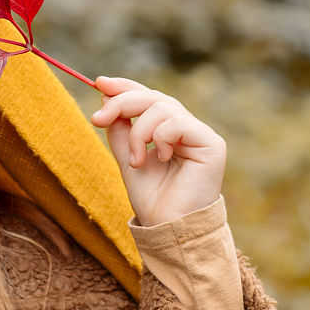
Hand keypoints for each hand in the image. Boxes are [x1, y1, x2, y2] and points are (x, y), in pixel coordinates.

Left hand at [90, 76, 225, 226]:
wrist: (168, 227)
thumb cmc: (151, 198)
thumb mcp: (126, 157)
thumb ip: (119, 128)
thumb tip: (107, 94)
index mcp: (168, 130)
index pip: (149, 97)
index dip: (126, 87)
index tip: (99, 82)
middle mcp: (186, 129)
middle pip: (154, 97)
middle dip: (122, 103)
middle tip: (98, 119)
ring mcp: (200, 135)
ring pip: (163, 107)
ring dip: (139, 131)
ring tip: (135, 160)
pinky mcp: (212, 144)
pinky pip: (178, 123)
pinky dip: (160, 137)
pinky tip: (158, 158)